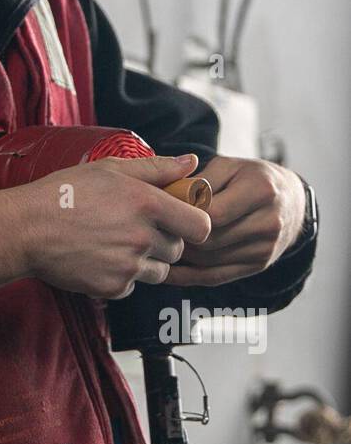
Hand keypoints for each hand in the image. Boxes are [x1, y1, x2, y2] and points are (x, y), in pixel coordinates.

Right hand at [0, 153, 210, 298]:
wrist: (26, 229)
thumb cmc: (66, 193)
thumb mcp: (111, 169)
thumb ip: (157, 168)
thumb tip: (192, 163)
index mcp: (147, 204)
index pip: (201, 226)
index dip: (193, 224)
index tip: (178, 220)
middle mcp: (142, 237)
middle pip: (178, 249)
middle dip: (164, 241)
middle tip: (133, 228)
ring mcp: (128, 266)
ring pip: (159, 271)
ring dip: (145, 261)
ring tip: (114, 243)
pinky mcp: (113, 288)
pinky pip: (133, 285)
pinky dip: (121, 276)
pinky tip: (99, 257)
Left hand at [164, 155, 305, 287]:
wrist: (291, 202)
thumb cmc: (250, 178)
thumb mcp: (228, 166)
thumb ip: (199, 180)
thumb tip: (167, 197)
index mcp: (261, 191)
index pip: (213, 213)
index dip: (183, 214)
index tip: (161, 210)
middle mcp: (269, 223)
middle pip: (210, 240)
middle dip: (178, 236)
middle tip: (152, 231)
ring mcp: (266, 249)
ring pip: (209, 261)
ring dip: (180, 257)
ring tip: (156, 246)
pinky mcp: (259, 266)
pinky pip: (216, 277)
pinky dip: (188, 276)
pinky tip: (166, 271)